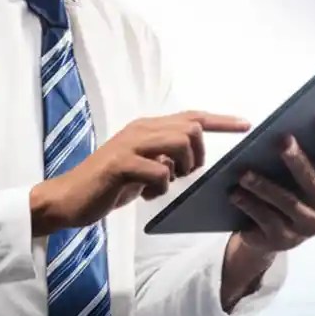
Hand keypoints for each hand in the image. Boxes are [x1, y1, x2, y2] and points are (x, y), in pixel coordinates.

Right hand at [30, 110, 249, 235]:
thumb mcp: (143, 169)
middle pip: (192, 128)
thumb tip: (190, 161)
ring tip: (163, 184)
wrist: (67, 199)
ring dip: (180, 170)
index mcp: (147, 128)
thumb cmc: (109, 185)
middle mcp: (140, 129)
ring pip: (179, 144)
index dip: (221, 120)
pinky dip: (160, 188)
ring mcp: (129, 144)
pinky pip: (159, 172)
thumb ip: (165, 160)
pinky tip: (146, 195)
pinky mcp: (120, 164)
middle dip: (198, 155)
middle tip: (183, 175)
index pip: (192, 116)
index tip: (247, 125)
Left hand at [229, 117, 314, 254]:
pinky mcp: (283, 240)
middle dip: (298, 161)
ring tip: (245, 171)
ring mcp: (306, 227)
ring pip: (287, 203)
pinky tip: (236, 193)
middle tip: (282, 140)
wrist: (272, 232)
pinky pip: (266, 220)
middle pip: (313, 183)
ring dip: (265, 185)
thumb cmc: (296, 190)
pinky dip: (250, 205)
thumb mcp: (314, 171)